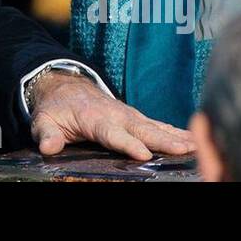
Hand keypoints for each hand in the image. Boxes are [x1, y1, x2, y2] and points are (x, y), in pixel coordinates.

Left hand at [30, 71, 195, 160]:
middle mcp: (116, 115)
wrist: (65, 86)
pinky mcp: (135, 117)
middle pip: (142, 129)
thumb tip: (49, 147)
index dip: (127, 144)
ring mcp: (128, 115)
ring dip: (176, 136)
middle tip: (185, 149)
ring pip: (155, 126)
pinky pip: (157, 124)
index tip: (143, 154)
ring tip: (196, 145)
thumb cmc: (56, 108)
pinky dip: (175, 131)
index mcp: (94, 119)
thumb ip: (47, 134)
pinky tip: (192, 140)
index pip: (112, 133)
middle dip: (163, 140)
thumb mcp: (44, 120)